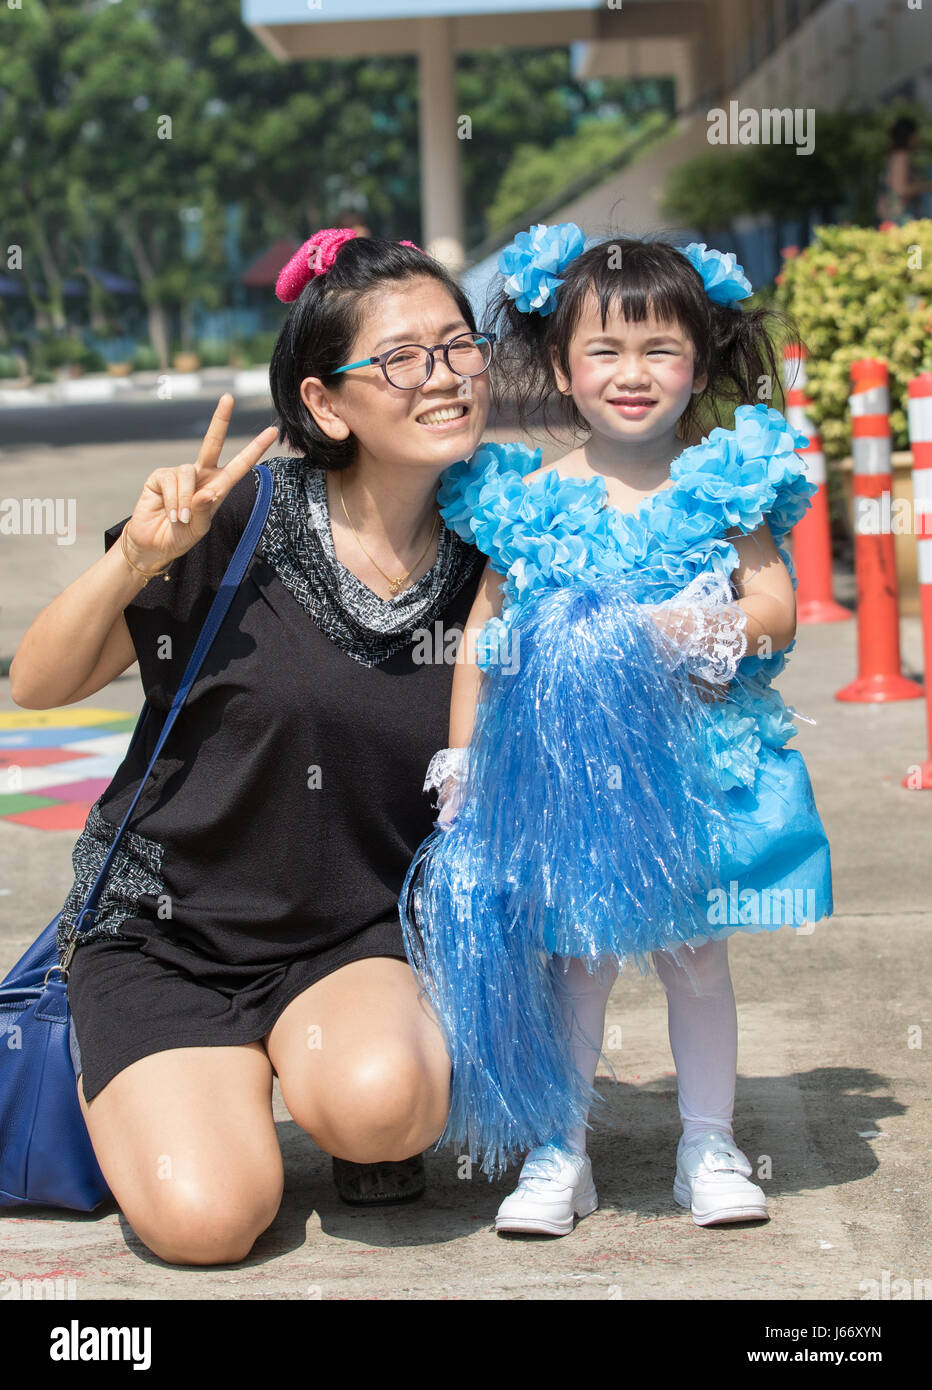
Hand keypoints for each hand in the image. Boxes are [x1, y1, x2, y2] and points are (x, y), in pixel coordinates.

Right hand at [121, 394, 277, 571]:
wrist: (154, 544)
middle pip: (212, 442)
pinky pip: (171, 481)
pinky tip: (171, 514)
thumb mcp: (199, 528)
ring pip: (187, 473)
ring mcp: (179, 474)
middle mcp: (201, 475)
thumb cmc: (181, 536)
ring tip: (181, 519)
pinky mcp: (160, 476)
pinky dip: (173, 500)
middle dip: (220, 420)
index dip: (255, 449)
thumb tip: (208, 492)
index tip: (272, 432)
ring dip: (185, 501)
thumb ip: (205, 510)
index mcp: (217, 486)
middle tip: (228, 397)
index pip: (240, 465)